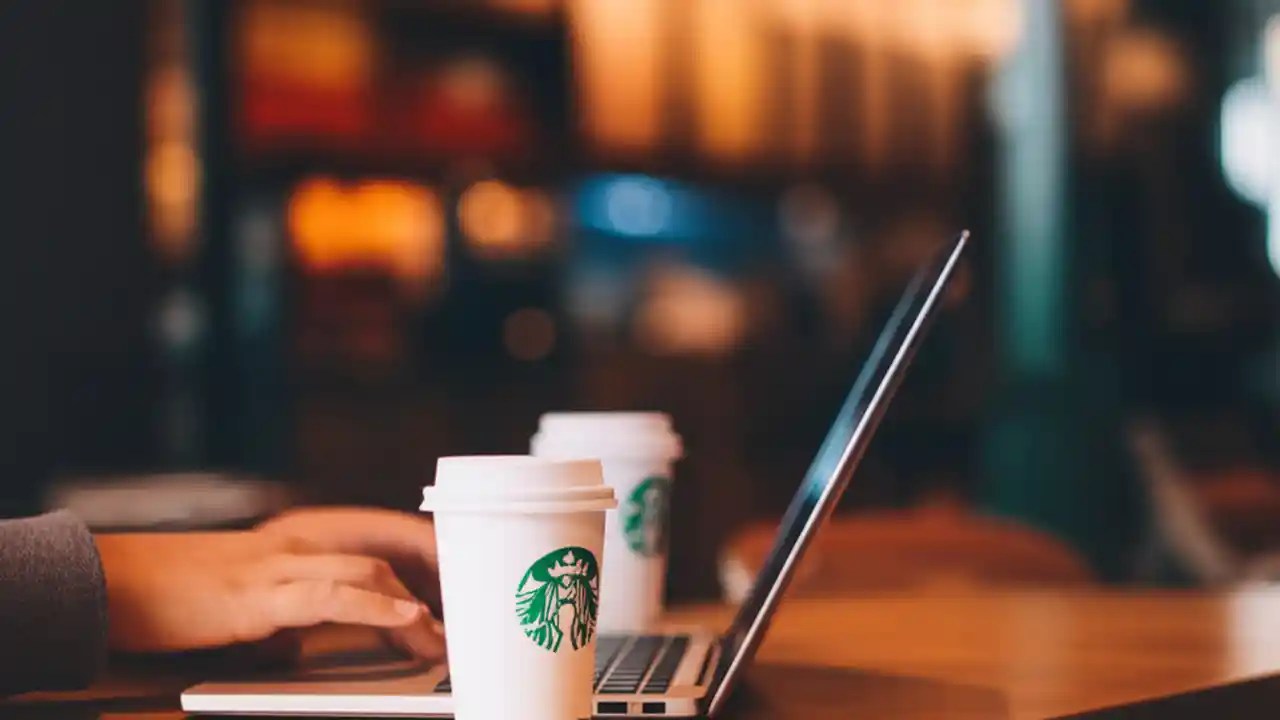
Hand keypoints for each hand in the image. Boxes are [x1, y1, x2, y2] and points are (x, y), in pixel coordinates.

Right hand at [95, 507, 443, 659]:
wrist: (122, 583)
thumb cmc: (188, 594)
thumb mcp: (260, 594)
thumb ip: (303, 603)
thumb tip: (338, 631)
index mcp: (305, 534)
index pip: (386, 535)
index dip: (432, 556)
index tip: (466, 584)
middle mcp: (300, 537)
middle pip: (390, 548)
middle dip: (436, 581)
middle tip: (468, 616)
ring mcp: (280, 562)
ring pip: (369, 569)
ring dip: (415, 606)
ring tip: (444, 636)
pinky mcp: (260, 594)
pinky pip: (331, 595)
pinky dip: (377, 607)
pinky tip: (408, 619)